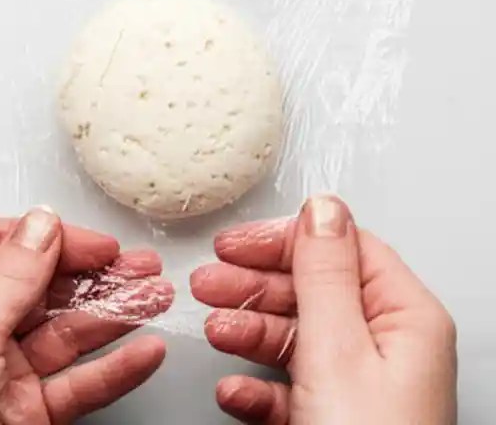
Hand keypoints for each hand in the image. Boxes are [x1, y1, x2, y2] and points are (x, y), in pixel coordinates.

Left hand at [0, 207, 173, 424]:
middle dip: (93, 276)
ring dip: (113, 315)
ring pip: (63, 335)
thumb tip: (39, 223)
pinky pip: (75, 384)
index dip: (50, 240)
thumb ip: (7, 277)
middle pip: (37, 289)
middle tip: (142, 267)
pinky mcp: (21, 415)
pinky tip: (143, 352)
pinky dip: (113, 368)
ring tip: (156, 300)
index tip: (98, 244)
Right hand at [191, 194, 457, 423]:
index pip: (345, 251)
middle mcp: (388, 350)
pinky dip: (255, 387)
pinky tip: (235, 392)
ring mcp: (360, 389)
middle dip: (254, 288)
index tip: (234, 244)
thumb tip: (321, 209)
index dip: (285, 241)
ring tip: (213, 331)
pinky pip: (289, 390)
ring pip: (295, 341)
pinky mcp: (333, 423)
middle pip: (313, 294)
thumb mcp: (336, 349)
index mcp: (405, 319)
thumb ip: (323, 274)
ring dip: (247, 333)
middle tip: (206, 283)